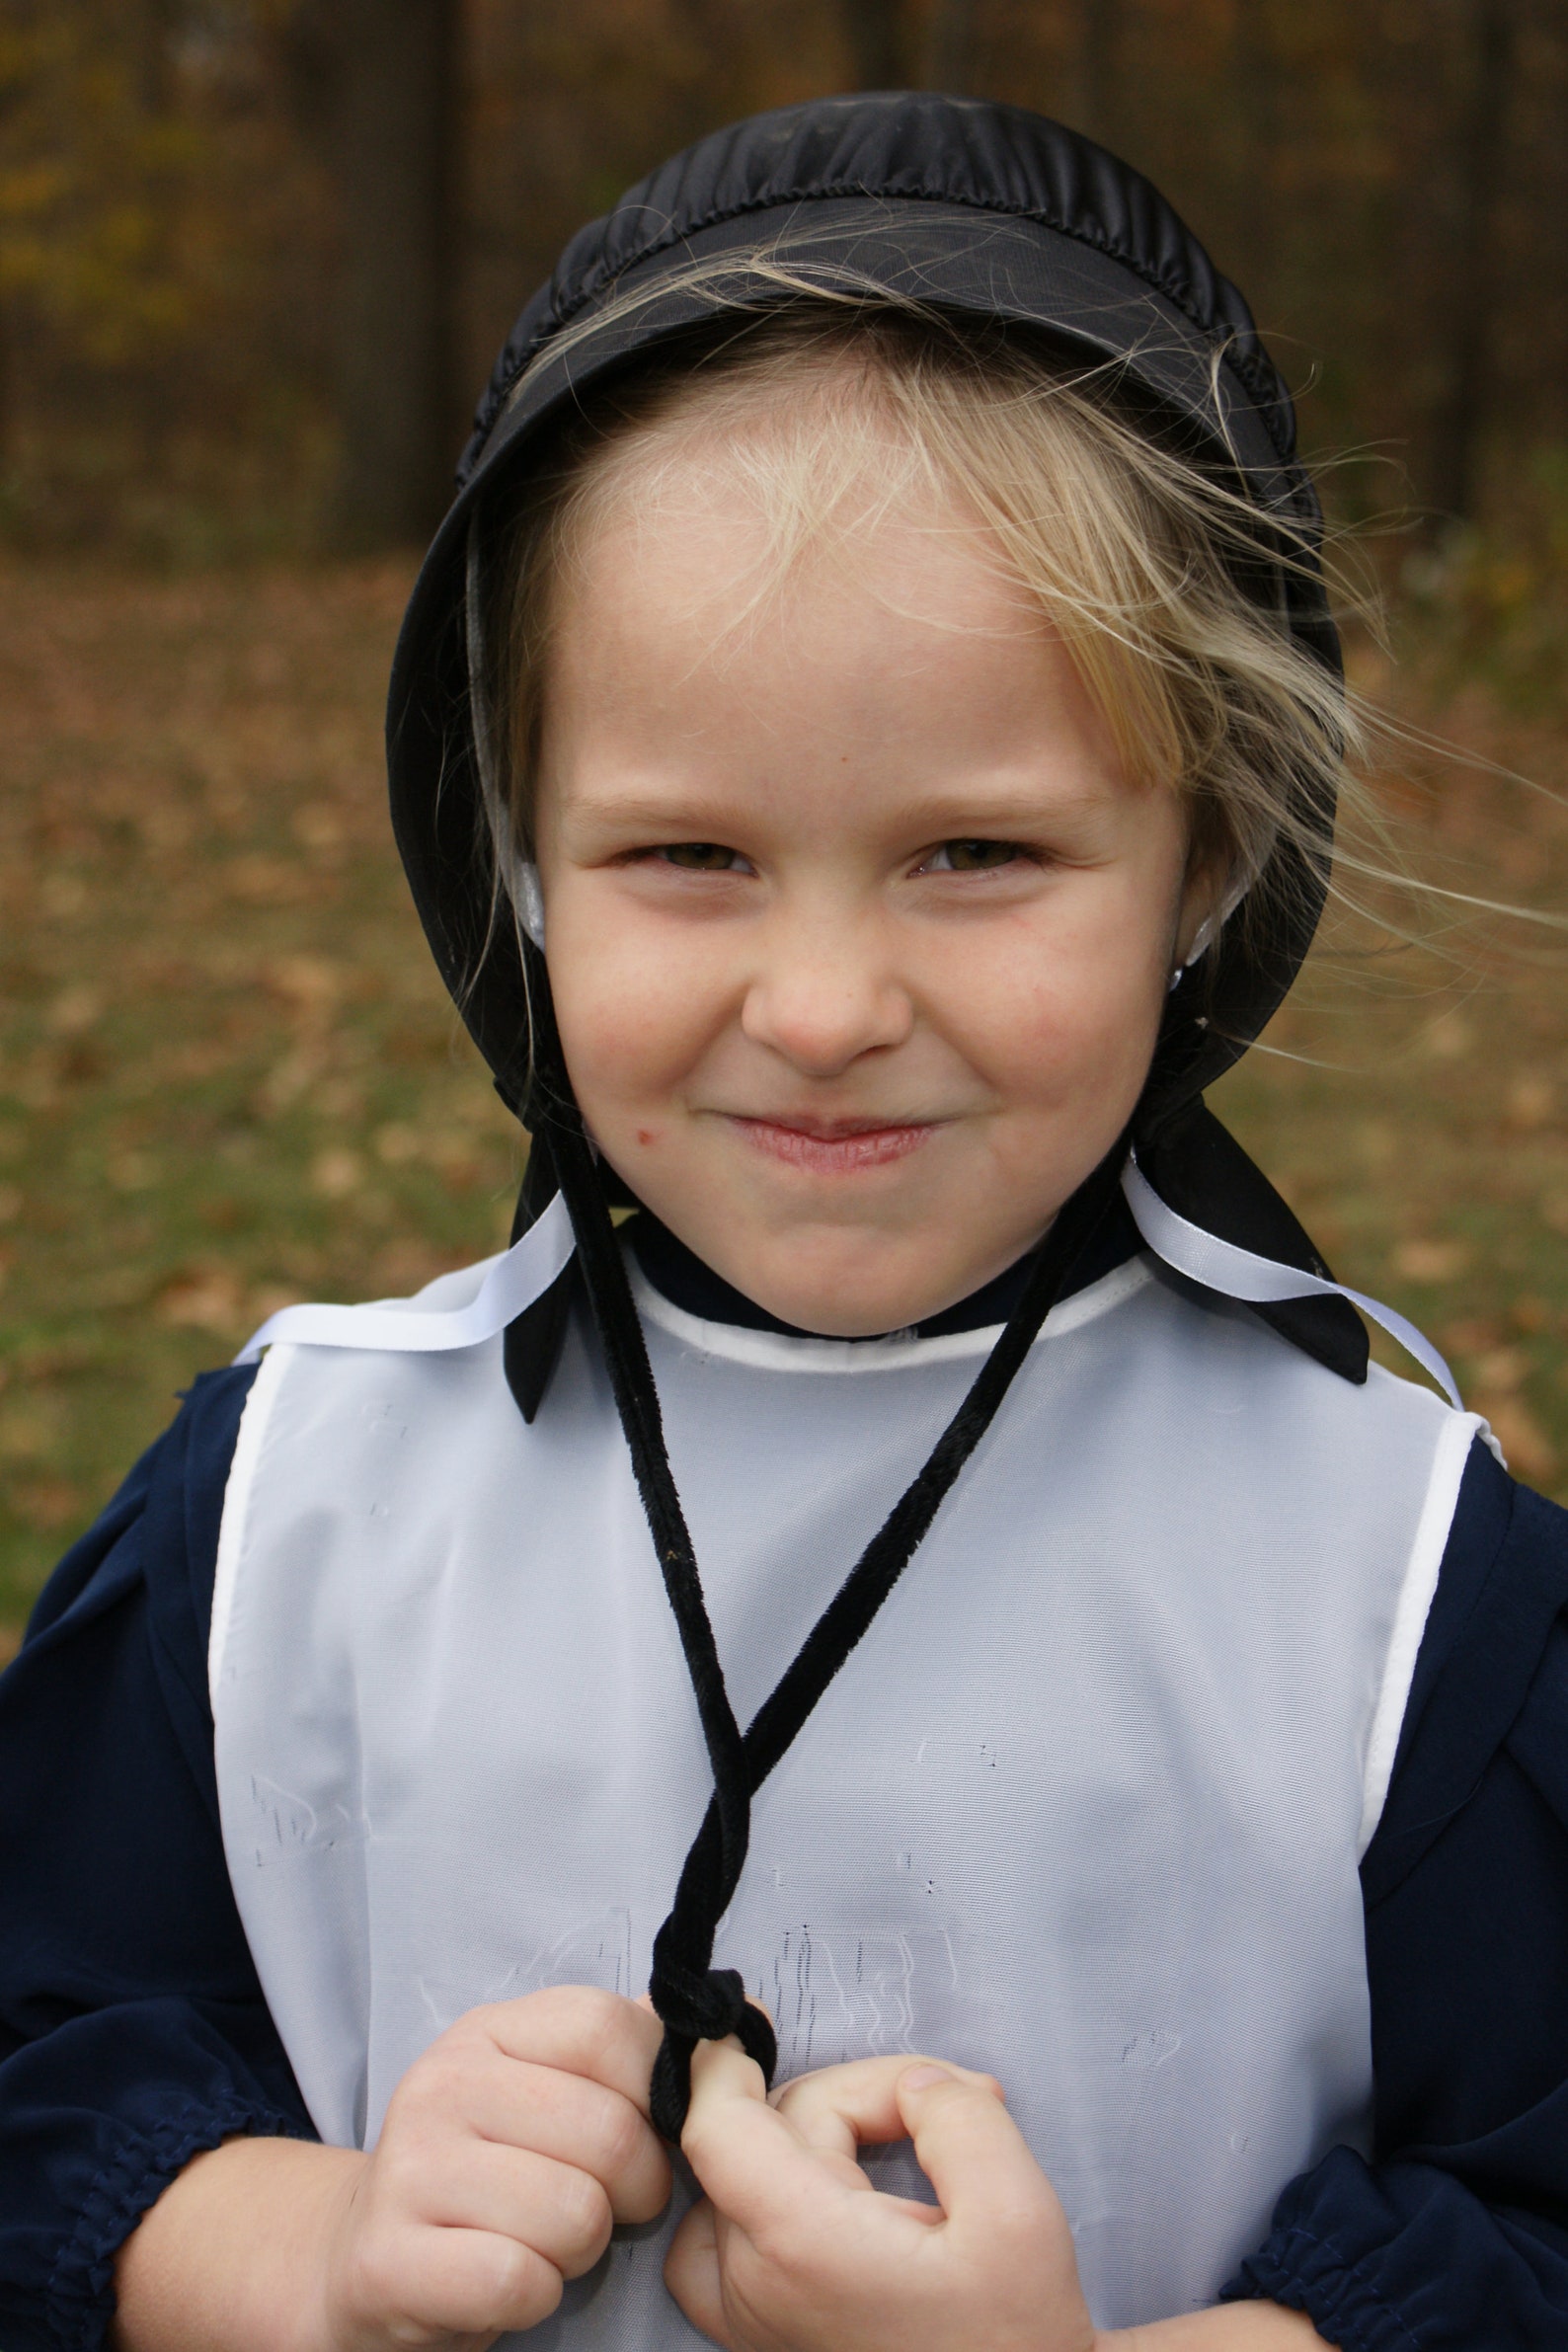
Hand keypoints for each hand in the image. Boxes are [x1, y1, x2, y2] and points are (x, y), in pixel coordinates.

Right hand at [317, 1985, 669, 2347]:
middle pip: (610, 2133)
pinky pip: (521, 2282)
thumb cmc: (488, 2173)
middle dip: (634, 2190)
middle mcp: (442, 2084)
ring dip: (582, 2250)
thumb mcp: (545, 2088)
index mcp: (488, 2031)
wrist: (364, 2255)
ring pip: (576, 2215)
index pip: (609, 2030)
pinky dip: (535, 2297)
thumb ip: (626, 2054)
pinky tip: (508, 2282)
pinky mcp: (389, 2261)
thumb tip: (727, 2029)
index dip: (658, 2094)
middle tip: (602, 2207)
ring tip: (546, 2242)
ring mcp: (409, 2169)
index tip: (652, 2134)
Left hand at [665, 2042, 1095, 2351]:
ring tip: (895, 2150)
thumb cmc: (1014, 2337)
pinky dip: (759, 2199)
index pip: (716, 2126)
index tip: (747, 2021)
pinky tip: (825, 2192)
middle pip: (765, 2135)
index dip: (723, 2063)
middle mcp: (754, 2286)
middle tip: (952, 2111)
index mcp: (804, 2244)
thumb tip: (915, 2085)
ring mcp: (746, 2323)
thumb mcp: (1018, 2212)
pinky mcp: (756, 2342)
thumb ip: (958, 2116)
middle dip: (856, 2100)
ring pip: (736, 2183)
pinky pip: (720, 2245)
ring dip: (801, 2144)